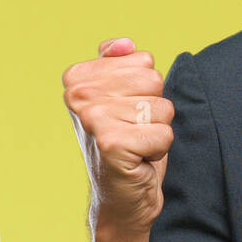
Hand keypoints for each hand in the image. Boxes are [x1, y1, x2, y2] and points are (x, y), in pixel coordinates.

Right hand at [62, 38, 174, 235]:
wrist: (120, 197)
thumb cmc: (123, 142)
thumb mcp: (119, 96)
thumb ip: (119, 62)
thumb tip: (126, 45)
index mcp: (77, 77)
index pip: (143, 60)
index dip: (144, 88)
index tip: (124, 111)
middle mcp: (79, 95)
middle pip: (154, 79)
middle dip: (154, 108)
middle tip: (132, 130)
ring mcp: (93, 119)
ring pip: (162, 107)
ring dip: (156, 129)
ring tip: (135, 144)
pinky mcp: (112, 144)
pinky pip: (164, 133)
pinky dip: (158, 150)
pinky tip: (138, 159)